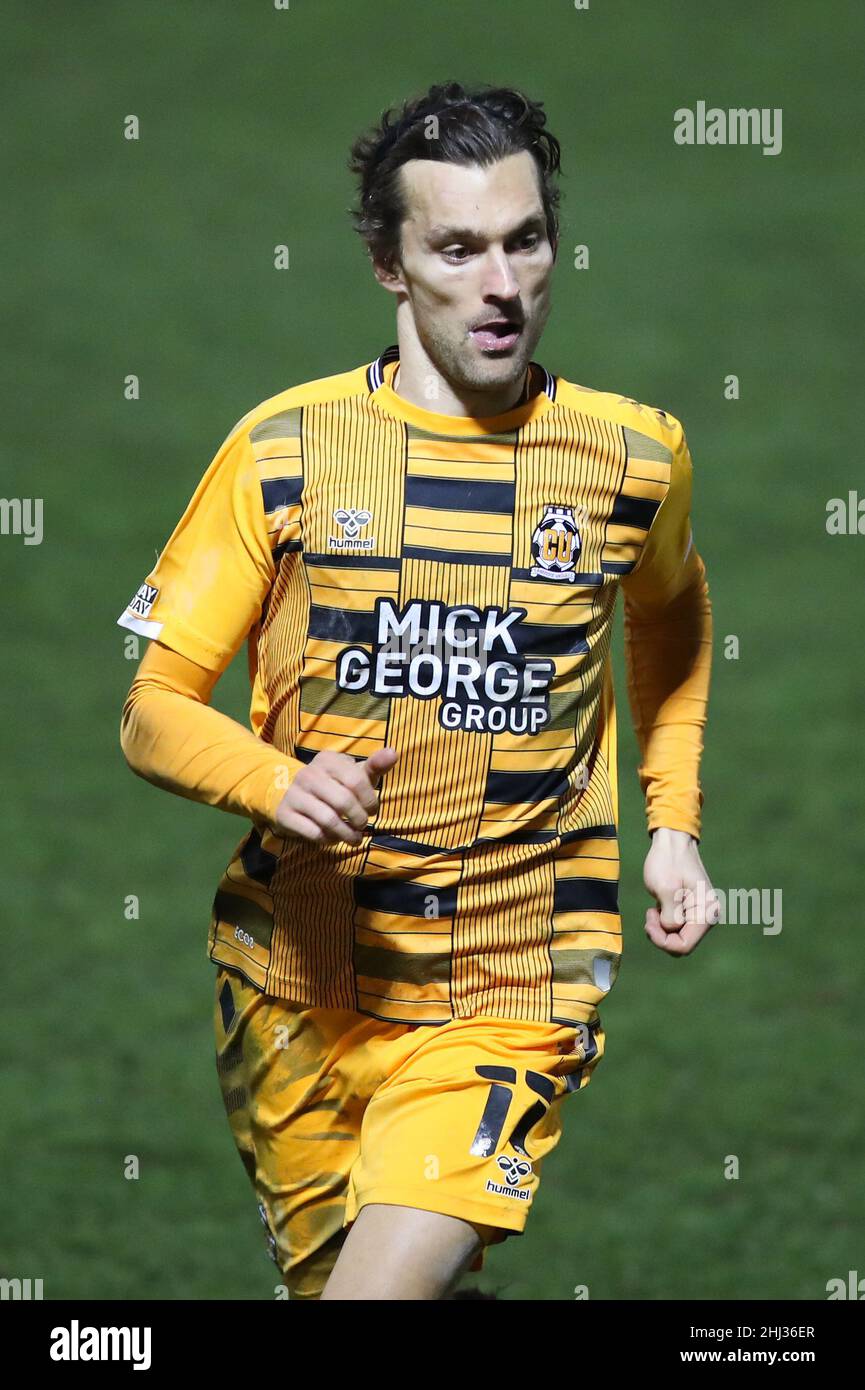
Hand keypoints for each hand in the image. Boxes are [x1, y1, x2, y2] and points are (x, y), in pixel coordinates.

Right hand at [272, 747, 398, 843]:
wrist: (289, 793)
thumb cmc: (334, 785)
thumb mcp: (353, 774)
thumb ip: (375, 766)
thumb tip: (393, 753)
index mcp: (328, 760)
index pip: (356, 780)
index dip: (370, 800)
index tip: (372, 810)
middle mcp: (309, 774)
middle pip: (344, 802)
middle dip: (359, 819)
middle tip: (363, 826)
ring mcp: (294, 794)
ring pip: (329, 820)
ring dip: (347, 834)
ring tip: (354, 838)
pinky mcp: (285, 814)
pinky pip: (313, 833)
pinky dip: (329, 840)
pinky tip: (334, 838)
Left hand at [643, 827, 719, 955]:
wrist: (672, 842)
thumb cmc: (668, 861)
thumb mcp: (666, 888)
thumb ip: (670, 915)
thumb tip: (672, 930)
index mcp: (706, 913)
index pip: (684, 946)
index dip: (662, 941)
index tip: (649, 922)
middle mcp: (707, 917)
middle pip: (681, 944)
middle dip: (661, 934)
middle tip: (649, 914)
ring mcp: (698, 914)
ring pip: (676, 937)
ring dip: (660, 928)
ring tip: (652, 909)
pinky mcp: (689, 911)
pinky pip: (675, 928)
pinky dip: (662, 922)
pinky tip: (656, 907)